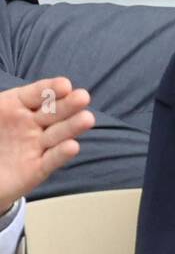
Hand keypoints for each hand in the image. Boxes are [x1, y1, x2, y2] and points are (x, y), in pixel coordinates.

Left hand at [0, 78, 93, 210]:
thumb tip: (0, 98)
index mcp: (14, 106)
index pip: (36, 94)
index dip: (50, 89)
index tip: (65, 85)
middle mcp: (30, 124)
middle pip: (53, 112)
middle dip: (68, 105)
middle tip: (83, 97)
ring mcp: (36, 146)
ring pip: (57, 134)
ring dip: (73, 127)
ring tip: (87, 119)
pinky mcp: (38, 168)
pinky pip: (51, 160)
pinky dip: (61, 154)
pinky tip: (72, 147)